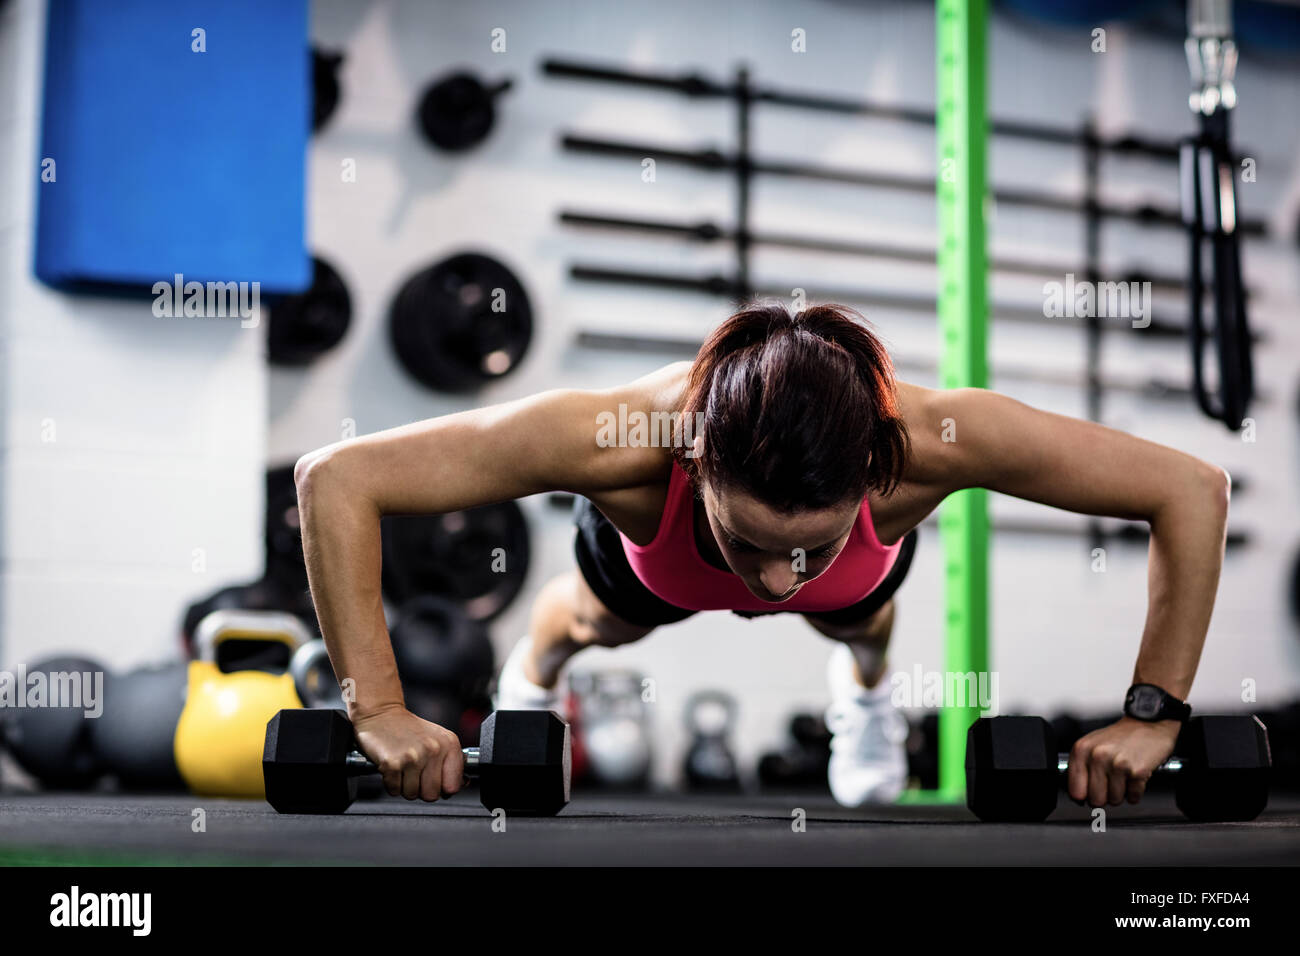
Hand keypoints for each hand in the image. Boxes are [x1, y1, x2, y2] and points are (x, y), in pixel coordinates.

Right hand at [352, 705, 464, 801]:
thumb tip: (458, 786)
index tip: (436, 782)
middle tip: (415, 774)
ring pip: (412, 794)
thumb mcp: (438, 739)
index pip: (453, 785)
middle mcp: (433, 749)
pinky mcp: (392, 763)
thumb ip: (450, 762)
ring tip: (403, 768)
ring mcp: (412, 757)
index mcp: (449, 744)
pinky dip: (391, 783)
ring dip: (405, 786)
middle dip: (421, 789)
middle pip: (431, 795)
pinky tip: (393, 768)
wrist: (382, 714)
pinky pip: (394, 790)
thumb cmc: (409, 729)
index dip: (442, 789)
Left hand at [1066, 716, 1180, 808]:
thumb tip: (1077, 796)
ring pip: (1115, 800)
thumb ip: (1080, 768)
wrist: (1148, 725)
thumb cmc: (1120, 737)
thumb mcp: (1091, 745)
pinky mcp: (1137, 771)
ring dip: (1121, 793)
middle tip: (1110, 784)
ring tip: (1123, 777)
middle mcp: (1098, 756)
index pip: (1075, 790)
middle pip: (1095, 800)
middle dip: (1104, 797)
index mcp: (1081, 750)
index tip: (1089, 794)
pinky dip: (1135, 793)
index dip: (1084, 797)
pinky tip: (1134, 778)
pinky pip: (1133, 797)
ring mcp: (1117, 764)